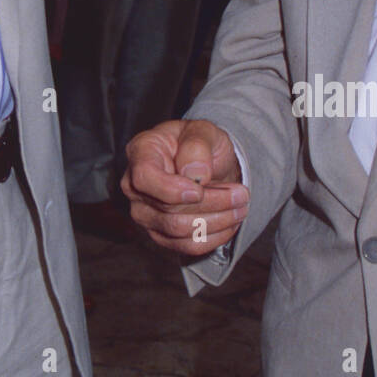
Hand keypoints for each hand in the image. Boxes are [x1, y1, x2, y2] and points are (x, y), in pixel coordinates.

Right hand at [121, 119, 247, 254]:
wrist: (204, 163)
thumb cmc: (198, 143)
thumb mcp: (203, 130)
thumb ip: (197, 146)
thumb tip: (195, 174)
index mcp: (141, 152)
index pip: (144, 178)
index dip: (171, 190)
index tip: (200, 190)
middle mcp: (134, 186)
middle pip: (168, 210)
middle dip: (211, 204)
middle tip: (241, 194)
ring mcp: (144, 212)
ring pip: (178, 231)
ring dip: (217, 222)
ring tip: (240, 206)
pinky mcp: (160, 233)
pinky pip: (186, 246)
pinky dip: (214, 237)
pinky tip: (230, 222)